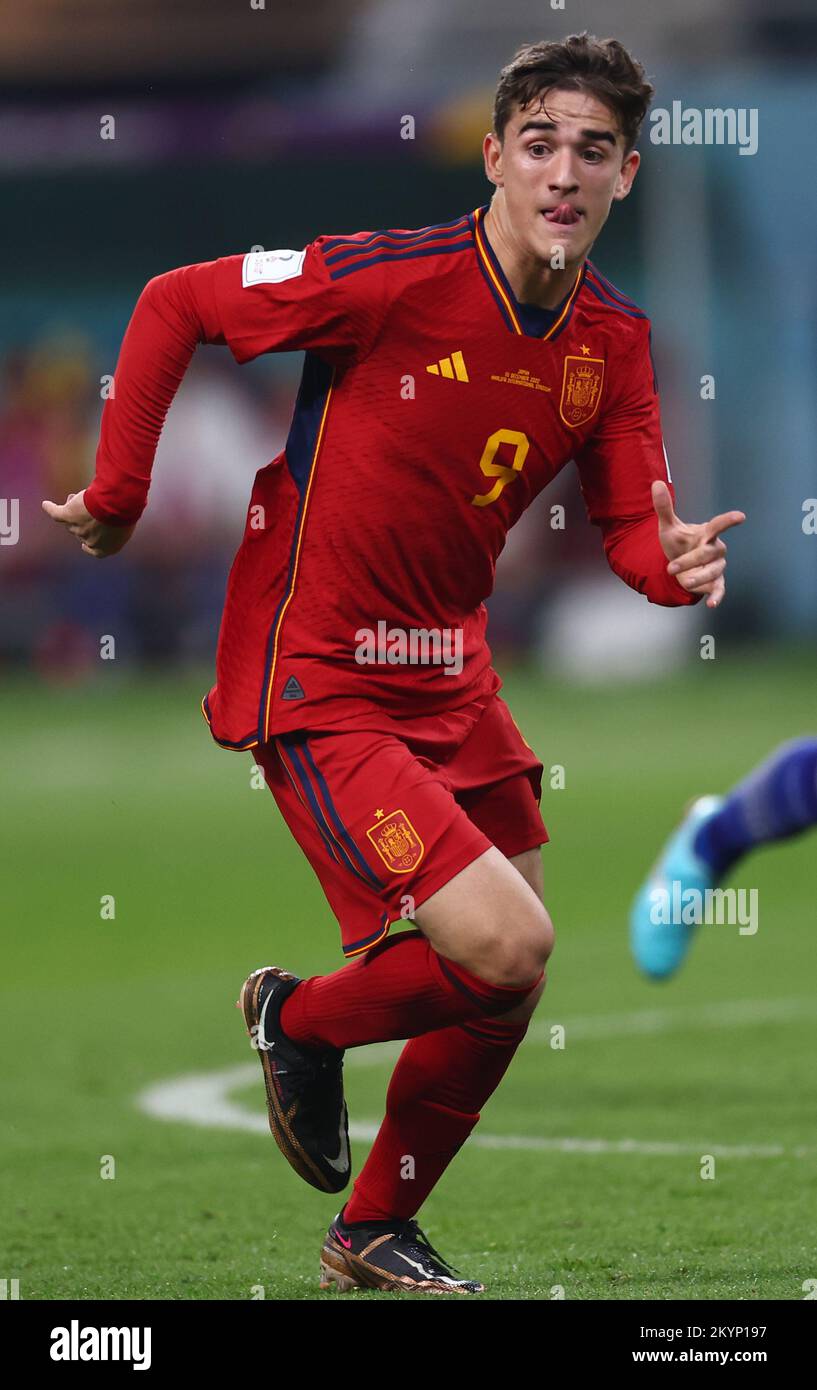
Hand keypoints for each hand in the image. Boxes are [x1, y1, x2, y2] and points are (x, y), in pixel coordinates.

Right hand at [41, 490, 134, 557]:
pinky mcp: (69, 515)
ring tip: (76, 498)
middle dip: (85, 520)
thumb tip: (116, 517)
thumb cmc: (127, 513)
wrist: (118, 505)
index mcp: (107, 548)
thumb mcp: (127, 522)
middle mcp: (91, 541)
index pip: (94, 549)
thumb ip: (118, 524)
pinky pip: (56, 513)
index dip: (89, 545)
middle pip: (82, 531)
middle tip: (88, 508)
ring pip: (72, 521)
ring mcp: (78, 529)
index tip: (86, 544)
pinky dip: (51, 508)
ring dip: (74, 509)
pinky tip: (46, 504)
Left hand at [652, 480, 744, 609]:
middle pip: (709, 552)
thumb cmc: (678, 543)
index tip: (740, 516)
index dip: (729, 520)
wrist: (678, 565)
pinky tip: (711, 604)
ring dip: (699, 576)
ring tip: (685, 582)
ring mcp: (717, 566)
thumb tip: (656, 483)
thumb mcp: (668, 527)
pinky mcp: (715, 582)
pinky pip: (720, 589)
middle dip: (691, 560)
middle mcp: (715, 549)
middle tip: (671, 567)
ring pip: (714, 571)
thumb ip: (664, 507)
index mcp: (706, 534)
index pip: (719, 525)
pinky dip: (716, 596)